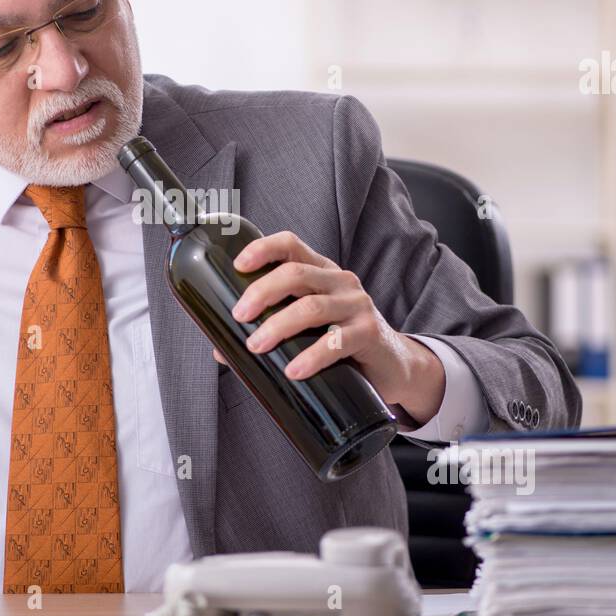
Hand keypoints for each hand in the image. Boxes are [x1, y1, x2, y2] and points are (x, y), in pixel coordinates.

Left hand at [214, 231, 446, 422]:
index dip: (263, 249)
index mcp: (321, 272)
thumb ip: (270, 331)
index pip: (291, 245)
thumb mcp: (308, 329)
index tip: (238, 265)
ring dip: (278, 326)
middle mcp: (340, 281)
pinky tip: (294, 370)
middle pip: (296, 273)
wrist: (393, 365)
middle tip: (239, 317)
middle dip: (262, 293)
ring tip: (256, 347)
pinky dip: (311, 357)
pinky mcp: (369, 333)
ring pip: (312, 307)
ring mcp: (357, 305)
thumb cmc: (341, 342)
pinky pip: (337, 342)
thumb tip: (221, 348)